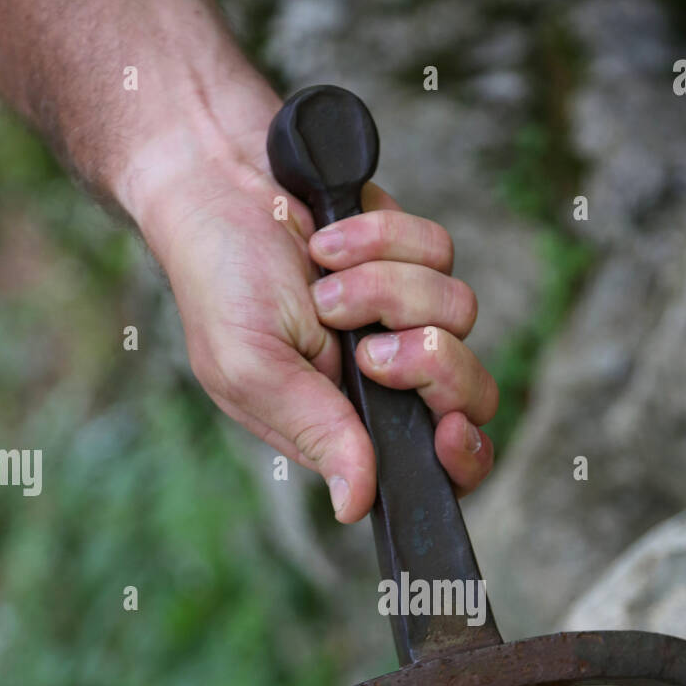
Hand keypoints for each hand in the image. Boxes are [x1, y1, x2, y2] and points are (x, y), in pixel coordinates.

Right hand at [129, 94, 496, 522]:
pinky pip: (440, 252)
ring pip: (458, 313)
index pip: (438, 468)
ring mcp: (405, 315)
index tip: (448, 428)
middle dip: (424, 360)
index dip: (461, 459)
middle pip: (470, 392)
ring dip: (385, 286)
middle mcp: (386, 379)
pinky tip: (332, 239)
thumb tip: (354, 508)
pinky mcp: (413, 256)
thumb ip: (316, 434)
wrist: (215, 177)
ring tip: (323, 278)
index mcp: (348, 424)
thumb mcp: (252, 368)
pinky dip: (385, 237)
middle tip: (364, 345)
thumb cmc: (218, 280)